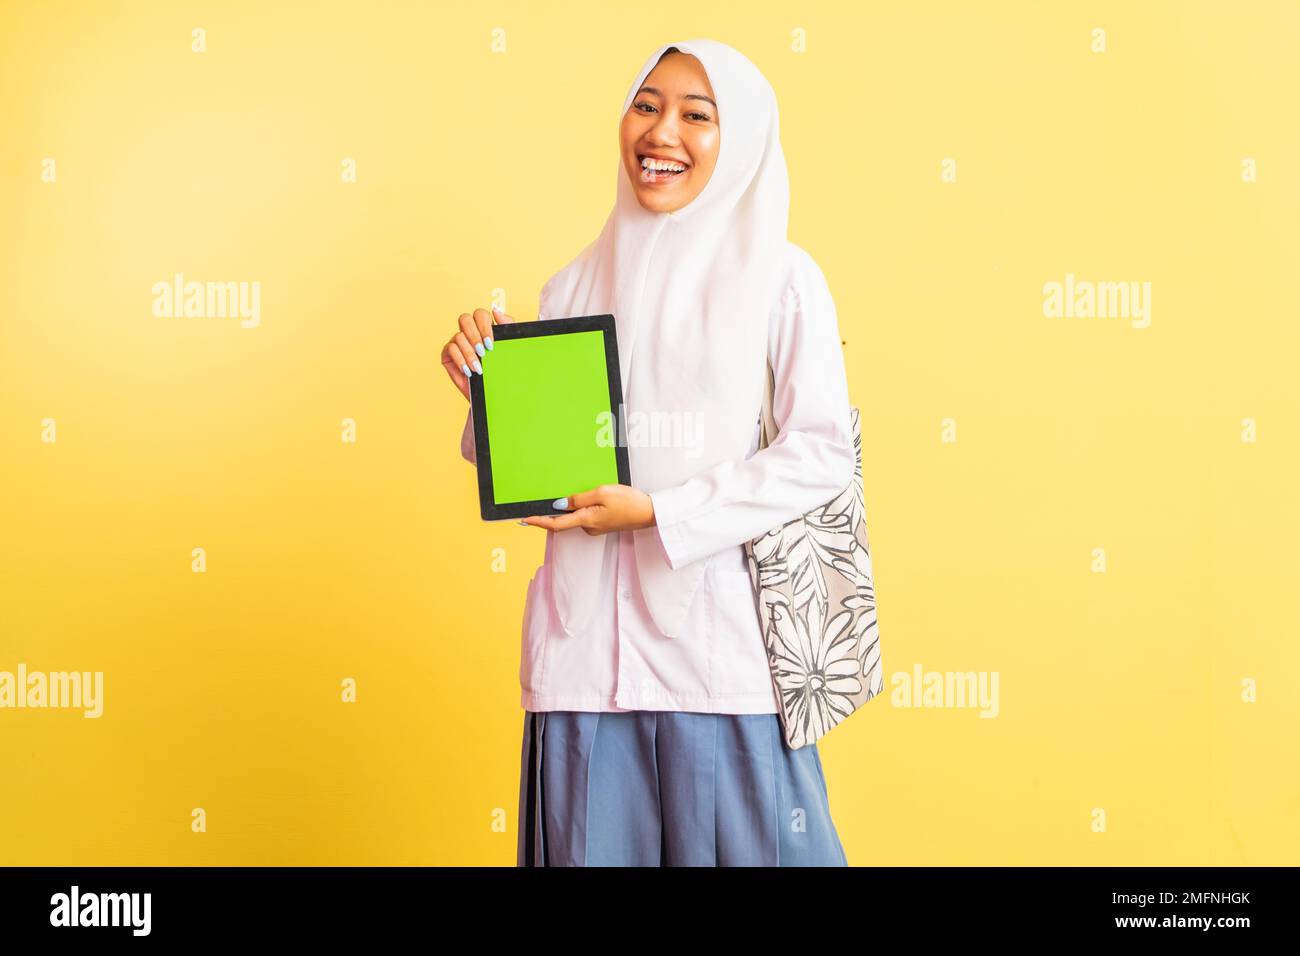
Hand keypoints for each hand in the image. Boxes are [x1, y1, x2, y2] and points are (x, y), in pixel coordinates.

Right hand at [441, 305, 514, 400]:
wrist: (492, 392)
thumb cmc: (500, 369)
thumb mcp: (508, 346)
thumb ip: (506, 325)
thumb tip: (495, 309)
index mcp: (483, 327)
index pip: (480, 314)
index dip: (484, 326)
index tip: (491, 343)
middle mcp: (469, 332)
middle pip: (465, 319)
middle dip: (475, 336)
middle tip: (483, 352)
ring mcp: (457, 341)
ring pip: (459, 336)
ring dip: (470, 354)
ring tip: (478, 368)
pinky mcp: (448, 353)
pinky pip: (450, 348)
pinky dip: (461, 360)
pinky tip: (469, 371)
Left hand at [520, 485, 655, 534]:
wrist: (650, 513)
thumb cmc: (629, 502)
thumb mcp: (602, 493)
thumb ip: (579, 499)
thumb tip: (560, 504)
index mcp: (586, 520)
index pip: (555, 523)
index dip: (538, 521)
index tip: (523, 518)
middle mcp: (588, 527)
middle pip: (564, 520)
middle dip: (553, 511)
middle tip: (541, 499)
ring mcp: (595, 527)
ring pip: (576, 516)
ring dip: (571, 507)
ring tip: (574, 492)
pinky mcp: (602, 524)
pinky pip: (586, 516)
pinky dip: (582, 507)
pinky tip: (590, 497)